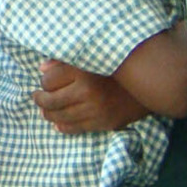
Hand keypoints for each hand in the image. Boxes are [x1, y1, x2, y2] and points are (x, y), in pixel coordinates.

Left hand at [33, 59, 148, 132]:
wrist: (149, 84)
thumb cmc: (117, 67)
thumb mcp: (92, 58)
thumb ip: (66, 62)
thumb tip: (42, 69)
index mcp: (83, 72)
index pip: (48, 80)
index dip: (44, 81)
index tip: (45, 81)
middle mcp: (88, 92)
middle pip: (50, 101)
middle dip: (40, 99)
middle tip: (37, 97)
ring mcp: (95, 111)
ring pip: (59, 117)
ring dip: (48, 113)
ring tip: (46, 109)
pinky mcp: (103, 123)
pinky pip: (74, 128)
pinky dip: (62, 125)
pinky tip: (58, 121)